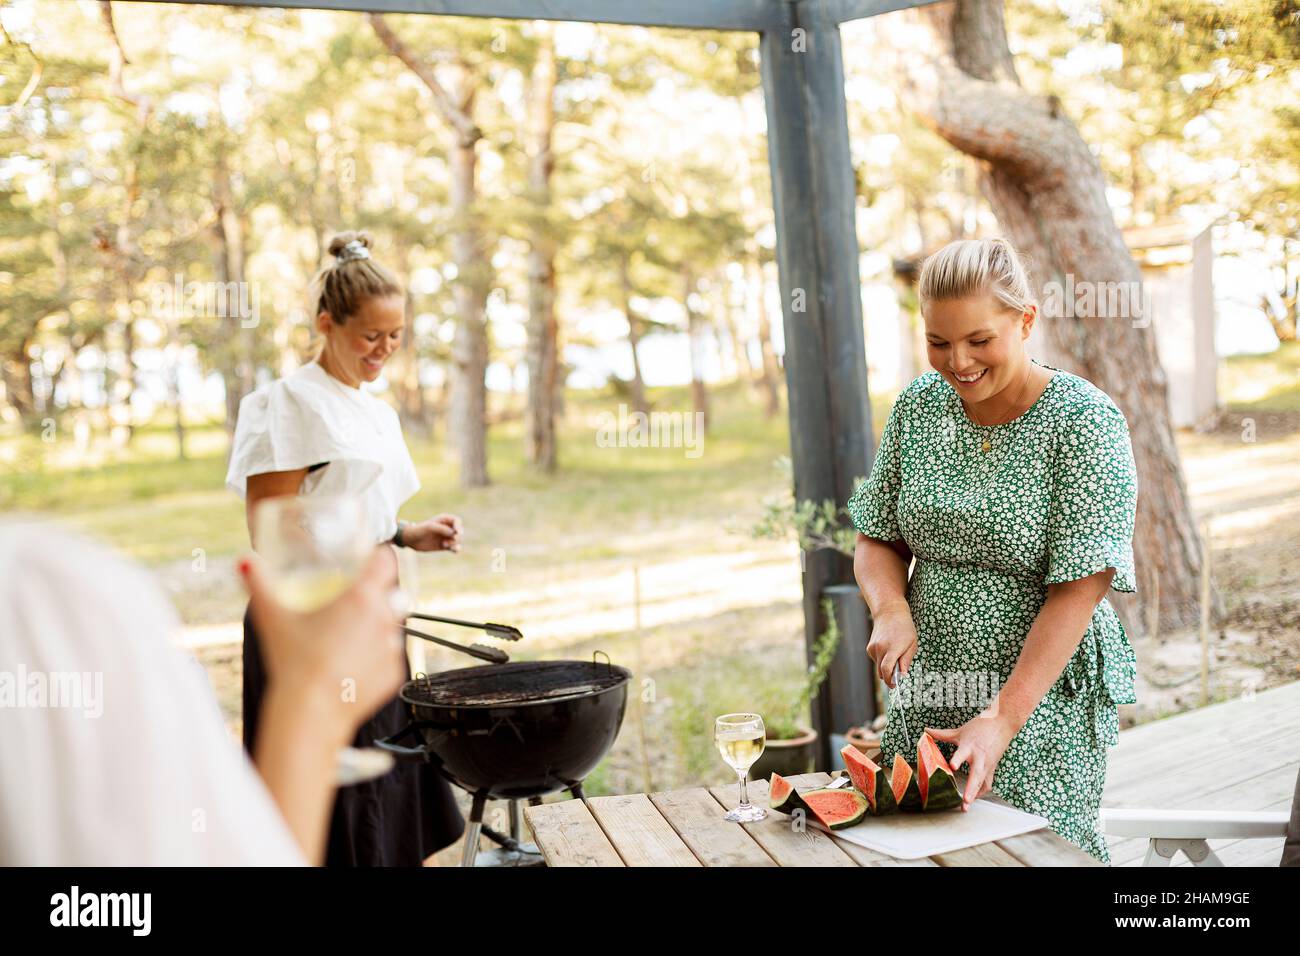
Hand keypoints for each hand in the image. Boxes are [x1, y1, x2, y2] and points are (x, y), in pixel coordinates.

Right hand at [238, 546, 406, 745]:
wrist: (310, 712)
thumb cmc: (293, 662)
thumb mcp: (272, 617)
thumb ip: (258, 584)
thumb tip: (245, 562)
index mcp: (362, 598)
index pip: (386, 561)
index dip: (380, 556)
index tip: (371, 559)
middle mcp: (384, 619)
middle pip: (392, 595)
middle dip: (377, 596)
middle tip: (351, 605)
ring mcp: (391, 648)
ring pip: (392, 628)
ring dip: (377, 628)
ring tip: (346, 640)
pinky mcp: (394, 674)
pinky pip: (389, 658)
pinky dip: (375, 658)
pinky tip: (350, 665)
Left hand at [402, 514, 462, 552]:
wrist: (412, 540)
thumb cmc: (419, 530)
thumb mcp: (429, 527)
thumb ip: (442, 529)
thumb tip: (454, 533)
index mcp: (444, 520)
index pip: (457, 521)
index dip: (459, 526)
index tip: (457, 532)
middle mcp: (447, 528)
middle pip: (459, 532)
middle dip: (456, 537)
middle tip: (447, 541)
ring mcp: (447, 537)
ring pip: (458, 540)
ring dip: (454, 543)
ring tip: (444, 545)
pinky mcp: (445, 546)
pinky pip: (455, 548)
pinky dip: (456, 549)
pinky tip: (453, 550)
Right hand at [866, 599, 917, 687]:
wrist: (889, 612)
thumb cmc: (905, 628)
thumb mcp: (912, 644)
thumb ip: (906, 661)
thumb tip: (902, 676)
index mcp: (893, 648)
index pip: (887, 670)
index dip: (890, 680)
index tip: (895, 685)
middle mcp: (880, 649)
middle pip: (882, 672)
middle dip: (890, 676)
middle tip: (899, 672)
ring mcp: (873, 648)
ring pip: (879, 667)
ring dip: (886, 667)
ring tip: (895, 654)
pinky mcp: (869, 648)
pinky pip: (876, 660)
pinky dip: (882, 660)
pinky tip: (888, 649)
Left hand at [926, 710, 1019, 810]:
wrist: (1003, 723)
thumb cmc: (981, 726)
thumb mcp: (960, 730)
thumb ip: (942, 734)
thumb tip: (926, 731)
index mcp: (970, 746)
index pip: (962, 753)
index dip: (958, 759)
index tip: (952, 766)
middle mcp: (980, 757)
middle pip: (976, 774)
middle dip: (971, 788)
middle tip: (965, 800)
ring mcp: (987, 764)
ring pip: (983, 782)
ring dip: (975, 794)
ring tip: (966, 806)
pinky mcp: (992, 768)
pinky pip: (987, 783)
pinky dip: (980, 791)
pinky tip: (972, 799)